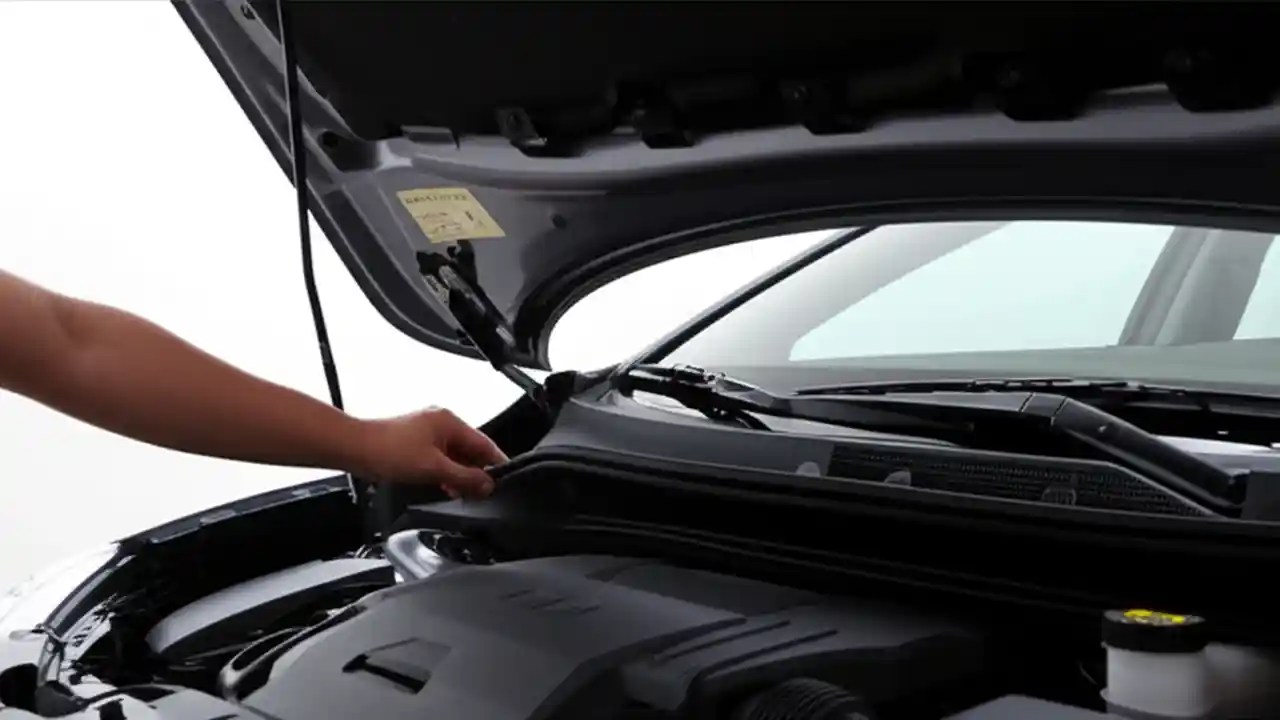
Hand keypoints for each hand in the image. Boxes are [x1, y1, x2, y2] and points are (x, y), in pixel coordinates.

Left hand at [353, 408, 506, 496]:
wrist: (354, 449)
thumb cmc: (388, 450)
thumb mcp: (434, 468)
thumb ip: (465, 478)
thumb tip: (487, 484)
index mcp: (450, 422)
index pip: (485, 444)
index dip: (496, 464)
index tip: (504, 481)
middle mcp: (440, 423)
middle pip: (470, 450)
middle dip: (477, 472)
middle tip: (484, 494)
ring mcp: (427, 432)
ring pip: (455, 455)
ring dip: (460, 474)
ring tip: (466, 495)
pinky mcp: (415, 443)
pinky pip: (440, 458)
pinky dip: (446, 472)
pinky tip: (446, 487)